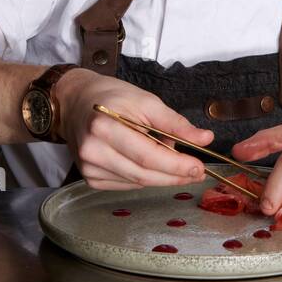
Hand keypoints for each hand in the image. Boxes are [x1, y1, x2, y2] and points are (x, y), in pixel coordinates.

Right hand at [56, 69, 213, 189]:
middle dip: (175, 175)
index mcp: (105, 127)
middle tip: (197, 173)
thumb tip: (205, 139)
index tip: (199, 167)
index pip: (148, 156)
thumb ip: (176, 123)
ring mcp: (89, 168)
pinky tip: (153, 167)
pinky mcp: (90, 178)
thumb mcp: (147, 101)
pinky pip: (126, 184)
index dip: (177, 165)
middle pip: (143, 174)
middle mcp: (93, 151)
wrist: (76, 102)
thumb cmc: (112, 97)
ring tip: (177, 165)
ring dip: (162, 178)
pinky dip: (145, 178)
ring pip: (137, 182)